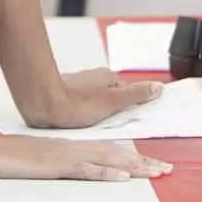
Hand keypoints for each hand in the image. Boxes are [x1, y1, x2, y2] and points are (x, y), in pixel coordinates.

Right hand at [0, 130, 172, 182]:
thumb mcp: (36, 163)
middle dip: (144, 162)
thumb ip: (54, 165)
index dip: (133, 158)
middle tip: (169, 169)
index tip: (154, 165)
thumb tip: (70, 172)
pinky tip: (121, 176)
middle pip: (115, 154)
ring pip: (107, 159)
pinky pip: (84, 169)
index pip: (108, 152)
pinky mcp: (53, 165)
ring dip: (134, 166)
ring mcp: (63, 156)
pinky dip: (104, 172)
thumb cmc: (5, 157)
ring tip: (156, 172)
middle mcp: (71, 149)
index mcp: (69, 149)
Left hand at [18, 68, 162, 129]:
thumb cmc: (74, 104)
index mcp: (108, 77)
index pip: (129, 90)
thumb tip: (157, 88)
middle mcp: (94, 78)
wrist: (44, 105)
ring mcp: (79, 85)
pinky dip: (84, 113)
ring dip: (98, 112)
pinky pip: (82, 105)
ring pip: (96, 101)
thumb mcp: (114, 102)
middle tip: (114, 124)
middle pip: (113, 95)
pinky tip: (81, 123)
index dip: (133, 104)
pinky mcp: (66, 95)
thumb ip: (136, 95)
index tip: (136, 115)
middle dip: (115, 109)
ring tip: (96, 125)